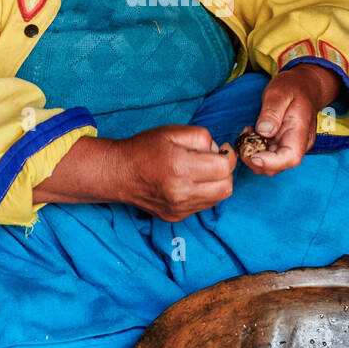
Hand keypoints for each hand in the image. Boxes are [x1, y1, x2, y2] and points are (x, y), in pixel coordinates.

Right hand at [119, 124, 237, 219]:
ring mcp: (178, 208)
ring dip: (216, 183)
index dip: (229, 156)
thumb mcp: (173, 131)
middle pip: (226, 187)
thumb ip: (201, 137)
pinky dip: (204, 193)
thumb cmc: (145, 148)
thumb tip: (219, 151)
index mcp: (180, 168)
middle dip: (226, 172)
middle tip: (216, 160)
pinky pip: (203, 206)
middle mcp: (180, 192)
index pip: (223, 168)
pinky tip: (190, 182)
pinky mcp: (175, 216)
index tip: (224, 149)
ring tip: (202, 171)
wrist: (119, 173)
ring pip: (217, 198)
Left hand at [240, 65, 342, 175]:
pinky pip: (267, 155)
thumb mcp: (280, 91)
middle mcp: (298, 144)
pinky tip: (251, 133)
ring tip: (247, 132)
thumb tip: (263, 131)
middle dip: (254, 159)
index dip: (269, 162)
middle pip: (276, 166)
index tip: (251, 153)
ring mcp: (290, 146)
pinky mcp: (282, 145)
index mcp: (301, 132)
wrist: (305, 85)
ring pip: (269, 164)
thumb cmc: (294, 86)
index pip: (290, 158)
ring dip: (252, 154)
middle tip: (243, 137)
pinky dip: (255, 149)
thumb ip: (272, 111)